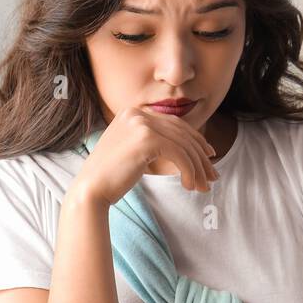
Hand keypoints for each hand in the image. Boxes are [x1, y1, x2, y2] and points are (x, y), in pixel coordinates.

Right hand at [74, 109, 218, 205]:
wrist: (90, 189)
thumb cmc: (110, 176)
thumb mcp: (132, 151)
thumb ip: (152, 141)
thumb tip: (184, 147)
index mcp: (132, 112)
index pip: (173, 123)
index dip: (195, 139)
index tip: (208, 156)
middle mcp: (136, 113)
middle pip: (181, 132)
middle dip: (200, 156)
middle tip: (212, 175)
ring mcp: (141, 123)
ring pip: (183, 145)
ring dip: (198, 168)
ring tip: (203, 186)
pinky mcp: (146, 139)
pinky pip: (179, 154)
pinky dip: (189, 171)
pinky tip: (189, 185)